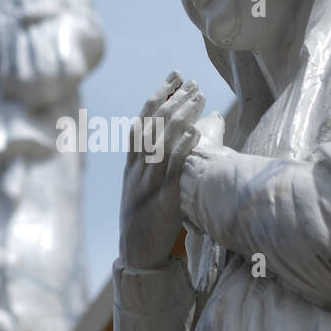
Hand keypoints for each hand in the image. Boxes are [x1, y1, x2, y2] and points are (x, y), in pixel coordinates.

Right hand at [119, 72, 204, 268]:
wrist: (137, 253)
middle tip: (191, 81)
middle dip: (172, 99)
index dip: (157, 96)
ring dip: (180, 116)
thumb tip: (180, 139)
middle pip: (153, 125)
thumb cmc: (146, 220)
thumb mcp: (143, 187)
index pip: (143, 120)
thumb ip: (157, 164)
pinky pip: (172, 169)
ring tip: (198, 97)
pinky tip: (195, 132)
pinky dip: (182, 148)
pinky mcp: (163, 197)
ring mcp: (148, 182)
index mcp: (132, 164)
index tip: (173, 77)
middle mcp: (137, 168)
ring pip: (161, 141)